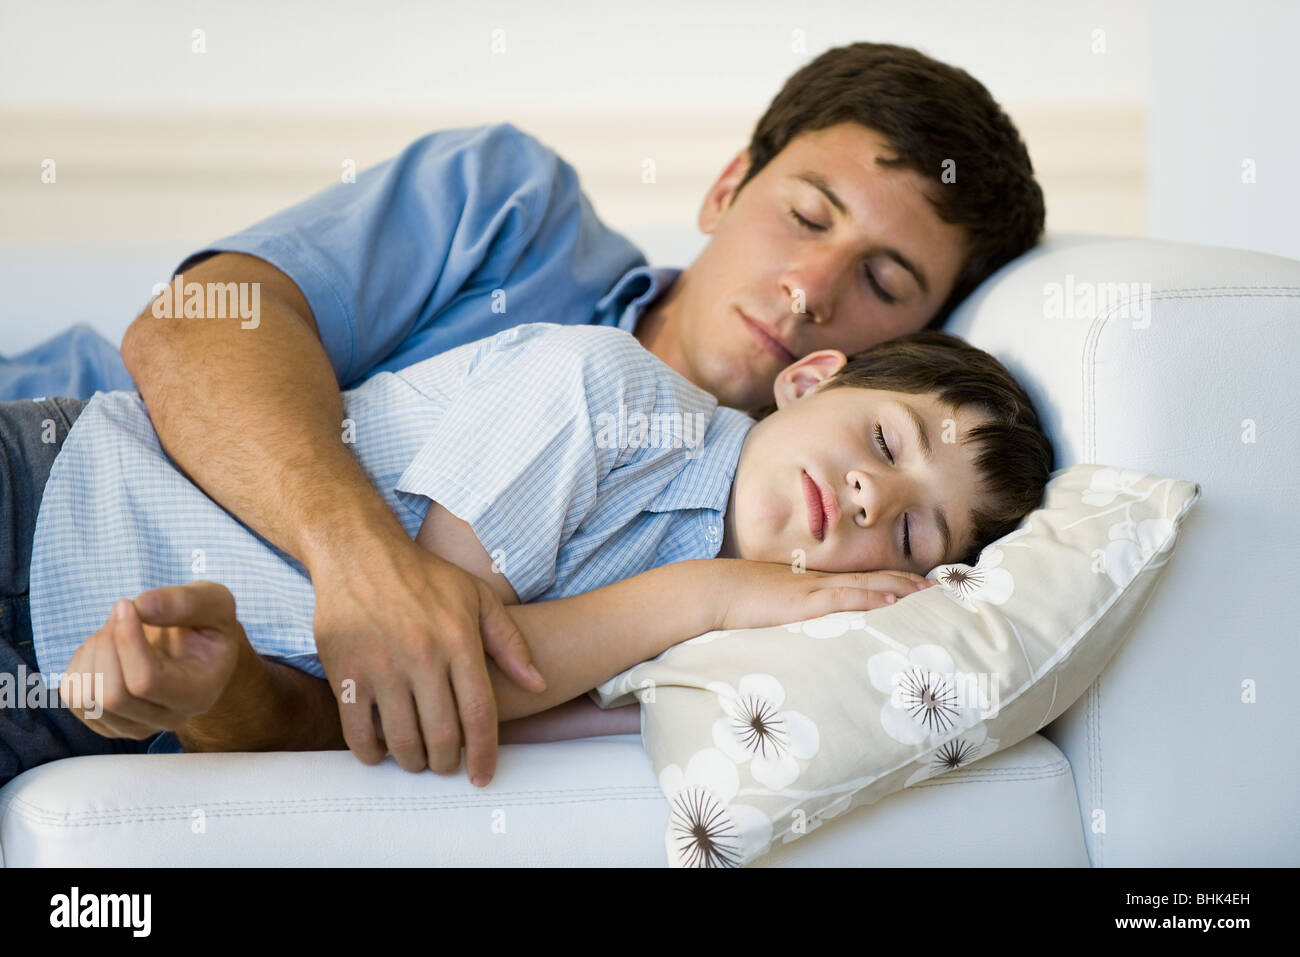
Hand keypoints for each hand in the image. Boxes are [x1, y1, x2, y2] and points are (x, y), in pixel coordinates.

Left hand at [60, 581, 246, 739]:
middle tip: (122, 611)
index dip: (126, 641)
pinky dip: (80, 662)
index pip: (145, 683)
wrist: (197, 646)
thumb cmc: (207, 623)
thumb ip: (186, 601)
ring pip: (87, 698)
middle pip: (112, 697)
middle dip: (106, 645)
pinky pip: (73, 695)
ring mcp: (134, 726)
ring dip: (93, 651)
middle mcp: (168, 719)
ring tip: (116, 628)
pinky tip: (106, 647)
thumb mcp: (213, 601)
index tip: (126, 605)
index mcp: (198, 694)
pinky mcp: (105, 721)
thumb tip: (142, 608)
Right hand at [309, 537, 544, 785]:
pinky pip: (358, 731)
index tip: (482, 775)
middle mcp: (422, 657)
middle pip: (442, 736)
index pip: (479, 714)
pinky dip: (372, 753)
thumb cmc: (424, 577)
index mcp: (459, 641)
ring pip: (403, 740)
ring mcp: (381, 666)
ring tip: (418, 761)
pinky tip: (381, 752)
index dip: (484, 754)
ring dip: (413, 763)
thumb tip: (538, 683)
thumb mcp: (478, 598)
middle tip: (447, 767)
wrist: (360, 553)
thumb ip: (510, 642)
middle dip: (448, 764)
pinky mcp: (345, 672)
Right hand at [713, 560, 936, 631]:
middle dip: (907, 581)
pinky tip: (891, 601)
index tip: (916, 583)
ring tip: (929, 593)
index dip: (889, 579)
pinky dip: (869, 598)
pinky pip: (842, 598)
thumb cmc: (732, 600)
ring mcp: (811, 589)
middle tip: (939, 586)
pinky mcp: (801, 603)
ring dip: (900, 587)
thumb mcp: (767, 604)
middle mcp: (817, 581)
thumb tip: (797, 624)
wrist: (709, 590)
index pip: (858, 577)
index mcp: (810, 582)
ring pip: (866, 584)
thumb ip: (788, 611)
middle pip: (871, 576)